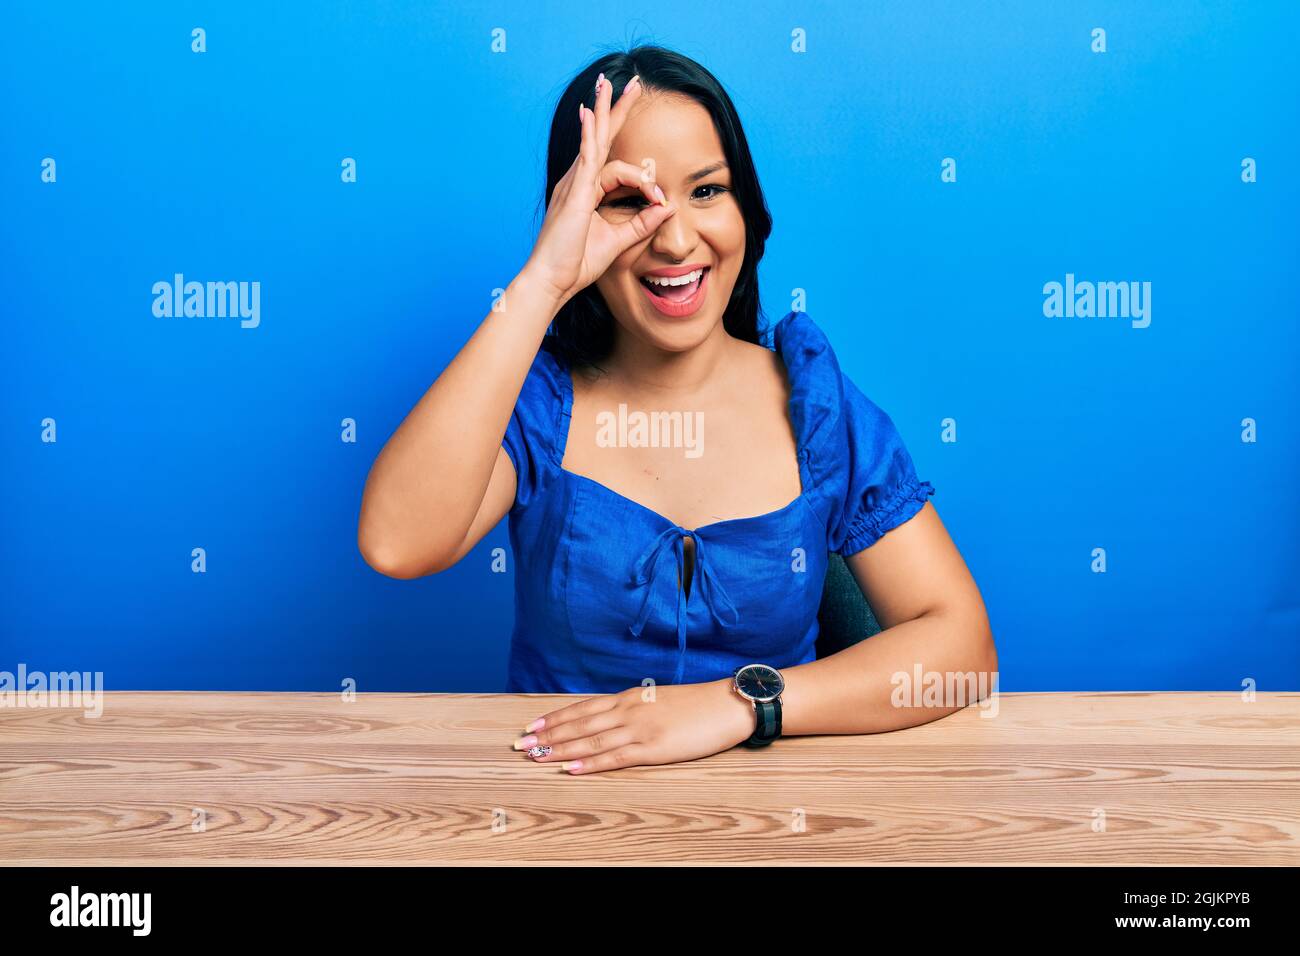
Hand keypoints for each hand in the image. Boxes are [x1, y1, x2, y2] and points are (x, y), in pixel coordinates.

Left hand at [514, 678, 757, 773]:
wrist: (727, 704)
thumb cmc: (698, 705)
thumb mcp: (661, 700)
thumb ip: (636, 708)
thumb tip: (613, 718)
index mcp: (631, 696)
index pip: (583, 708)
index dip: (555, 717)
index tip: (532, 725)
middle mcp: (629, 709)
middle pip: (579, 723)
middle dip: (547, 734)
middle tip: (520, 744)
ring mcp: (639, 728)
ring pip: (590, 740)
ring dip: (560, 749)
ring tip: (535, 756)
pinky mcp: (653, 748)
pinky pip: (614, 757)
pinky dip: (589, 763)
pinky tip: (570, 768)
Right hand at [521, 72, 676, 305]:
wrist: (550, 281)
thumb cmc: (576, 265)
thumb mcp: (618, 241)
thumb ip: (642, 223)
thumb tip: (667, 207)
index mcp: (586, 191)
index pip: (614, 162)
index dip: (641, 169)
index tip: (660, 195)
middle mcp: (577, 182)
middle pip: (599, 138)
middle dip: (614, 110)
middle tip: (628, 83)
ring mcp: (573, 185)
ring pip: (594, 142)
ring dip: (604, 111)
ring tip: (610, 84)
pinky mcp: (574, 194)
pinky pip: (587, 159)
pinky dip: (591, 137)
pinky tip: (591, 115)